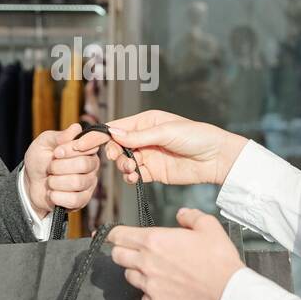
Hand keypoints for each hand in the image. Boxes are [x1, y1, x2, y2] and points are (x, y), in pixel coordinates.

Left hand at [23, 123, 100, 217]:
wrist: (31, 184)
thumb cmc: (39, 161)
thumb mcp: (43, 143)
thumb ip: (58, 136)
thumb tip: (75, 129)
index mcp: (85, 148)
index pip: (90, 145)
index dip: (70, 149)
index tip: (56, 152)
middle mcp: (91, 165)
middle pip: (83, 164)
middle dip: (59, 166)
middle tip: (50, 167)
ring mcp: (88, 183)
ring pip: (77, 182)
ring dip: (56, 181)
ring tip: (50, 180)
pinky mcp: (82, 200)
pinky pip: (74, 199)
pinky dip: (57, 196)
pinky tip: (52, 193)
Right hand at [66, 109, 246, 186]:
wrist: (216, 158)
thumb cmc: (196, 137)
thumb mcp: (166, 132)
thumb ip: (139, 135)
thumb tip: (113, 132)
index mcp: (146, 121)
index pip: (117, 127)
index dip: (100, 135)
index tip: (83, 144)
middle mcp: (144, 138)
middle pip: (116, 146)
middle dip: (112, 153)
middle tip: (116, 158)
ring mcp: (148, 155)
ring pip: (124, 161)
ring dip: (122, 166)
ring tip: (130, 169)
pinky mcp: (154, 172)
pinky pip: (135, 175)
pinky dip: (131, 177)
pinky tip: (135, 177)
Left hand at [107, 208, 243, 299]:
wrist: (229, 292)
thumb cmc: (220, 259)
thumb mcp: (208, 226)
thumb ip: (190, 216)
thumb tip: (181, 214)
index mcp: (154, 240)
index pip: (118, 235)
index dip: (112, 233)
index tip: (108, 234)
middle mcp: (146, 263)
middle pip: (117, 256)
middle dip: (122, 251)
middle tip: (134, 250)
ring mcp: (150, 285)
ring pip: (129, 276)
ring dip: (136, 271)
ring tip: (154, 269)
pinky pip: (143, 297)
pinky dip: (149, 292)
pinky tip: (163, 287)